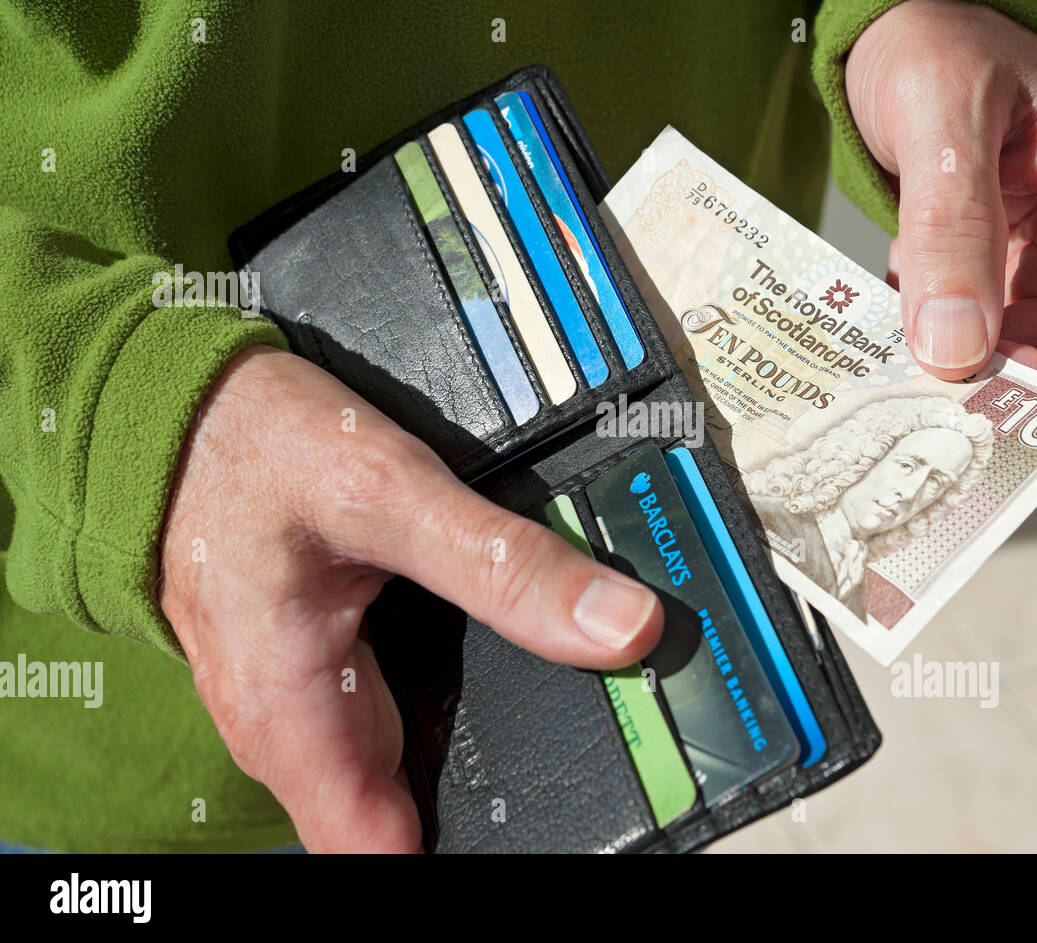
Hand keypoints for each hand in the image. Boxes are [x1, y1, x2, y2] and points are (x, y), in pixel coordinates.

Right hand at [159, 345, 661, 851]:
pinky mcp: (327, 673)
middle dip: (510, 783)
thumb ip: (502, 563)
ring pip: (415, 766)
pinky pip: (400, 719)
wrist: (185, 410)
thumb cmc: (250, 449)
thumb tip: (621, 625)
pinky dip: (456, 700)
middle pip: (418, 813)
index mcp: (296, 719)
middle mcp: (296, 733)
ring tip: (573, 694)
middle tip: (610, 733)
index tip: (571, 809)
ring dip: (489, 741)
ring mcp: (310, 706)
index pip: (385, 856)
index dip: (487, 838)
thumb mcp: (390, 493)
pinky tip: (506, 664)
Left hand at [847, 0, 1036, 405]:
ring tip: (901, 350)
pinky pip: (985, 342)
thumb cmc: (942, 41)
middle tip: (924, 386)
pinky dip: (942, 346)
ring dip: (965, 373)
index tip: (984, 391)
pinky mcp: (1008, 274)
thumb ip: (949, 227)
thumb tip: (952, 346)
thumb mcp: (941, 116)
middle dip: (1009, 389)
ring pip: (1029, 366)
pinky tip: (900, 322)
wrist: (911, 26)